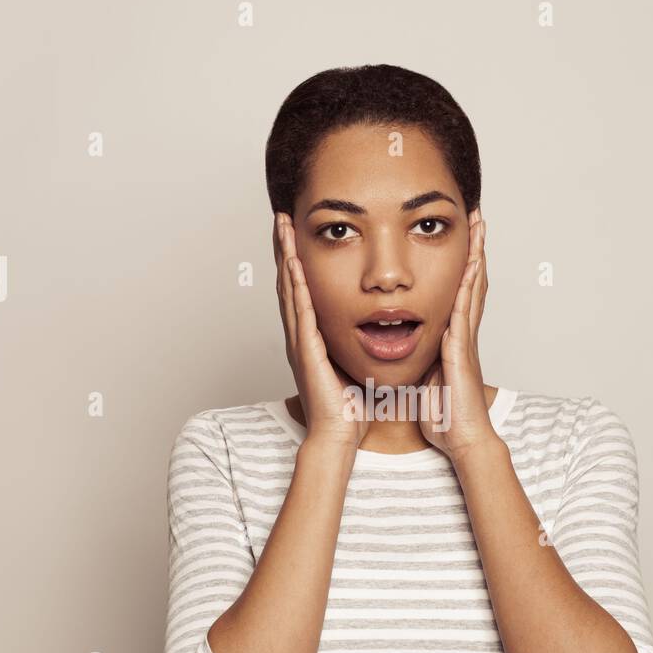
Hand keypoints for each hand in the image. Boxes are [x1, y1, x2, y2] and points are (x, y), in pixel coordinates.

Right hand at [273, 212, 369, 448]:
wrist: (338, 435)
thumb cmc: (347, 407)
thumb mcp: (352, 364)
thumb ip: (354, 344)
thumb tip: (370, 329)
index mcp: (312, 337)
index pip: (302, 289)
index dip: (297, 259)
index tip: (297, 231)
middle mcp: (300, 335)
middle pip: (288, 282)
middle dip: (284, 248)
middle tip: (281, 217)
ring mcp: (300, 342)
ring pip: (289, 290)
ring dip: (285, 256)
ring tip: (282, 227)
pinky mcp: (307, 351)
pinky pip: (301, 312)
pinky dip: (296, 286)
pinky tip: (293, 265)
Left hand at [418, 208, 495, 461]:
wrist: (461, 438)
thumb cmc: (444, 415)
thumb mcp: (427, 379)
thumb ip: (423, 361)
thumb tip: (412, 354)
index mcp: (451, 339)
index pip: (457, 292)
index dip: (461, 265)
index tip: (461, 238)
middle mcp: (461, 333)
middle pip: (471, 281)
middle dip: (475, 249)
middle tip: (478, 218)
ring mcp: (463, 339)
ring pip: (472, 288)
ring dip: (477, 256)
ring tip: (479, 227)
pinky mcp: (459, 349)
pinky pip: (463, 310)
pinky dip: (469, 286)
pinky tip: (470, 265)